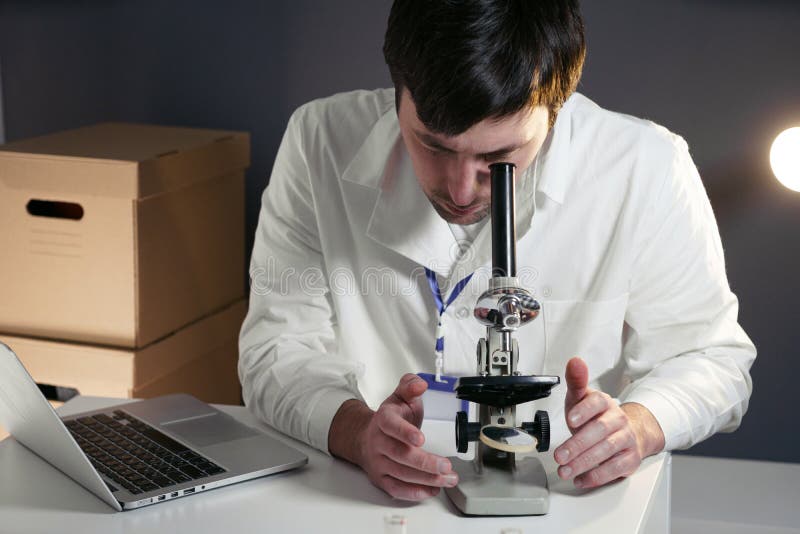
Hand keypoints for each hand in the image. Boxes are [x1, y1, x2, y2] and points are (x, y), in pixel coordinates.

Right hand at [328, 374, 457, 500]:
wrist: (365, 436)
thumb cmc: (389, 418)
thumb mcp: (400, 397)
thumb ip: (410, 387)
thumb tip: (421, 384)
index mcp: (383, 419)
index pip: (391, 426)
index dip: (405, 432)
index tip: (421, 438)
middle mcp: (378, 442)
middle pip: (400, 455)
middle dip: (426, 462)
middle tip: (446, 466)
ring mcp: (378, 462)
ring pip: (401, 474)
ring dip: (427, 479)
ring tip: (448, 478)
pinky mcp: (381, 478)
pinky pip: (396, 489)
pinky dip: (415, 492)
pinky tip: (432, 489)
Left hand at [554, 357, 664, 488]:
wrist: (629, 431)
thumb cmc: (597, 416)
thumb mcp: (582, 398)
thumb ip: (575, 382)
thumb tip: (575, 362)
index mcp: (604, 403)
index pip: (596, 402)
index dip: (584, 410)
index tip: (570, 419)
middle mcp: (617, 420)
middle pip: (599, 431)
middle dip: (577, 444)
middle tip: (559, 455)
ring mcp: (626, 440)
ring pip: (606, 451)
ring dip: (584, 462)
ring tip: (565, 470)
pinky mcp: (630, 459)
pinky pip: (615, 469)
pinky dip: (597, 476)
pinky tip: (581, 479)